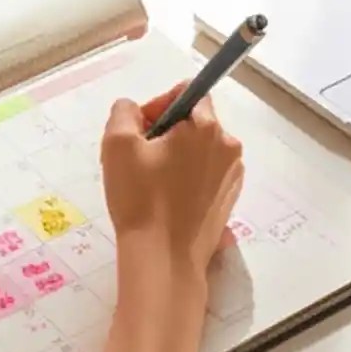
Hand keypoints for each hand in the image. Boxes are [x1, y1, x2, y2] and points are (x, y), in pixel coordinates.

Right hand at [101, 84, 243, 274]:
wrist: (164, 258)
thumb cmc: (140, 199)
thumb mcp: (117, 144)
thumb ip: (124, 111)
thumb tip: (136, 110)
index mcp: (207, 127)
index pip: (186, 93)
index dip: (158, 105)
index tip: (141, 131)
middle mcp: (228, 146)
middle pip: (195, 121)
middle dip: (167, 132)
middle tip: (140, 159)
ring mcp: (232, 175)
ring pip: (200, 149)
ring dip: (177, 155)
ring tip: (152, 182)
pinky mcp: (230, 199)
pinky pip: (208, 174)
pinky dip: (189, 177)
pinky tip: (169, 199)